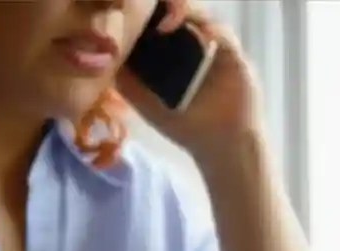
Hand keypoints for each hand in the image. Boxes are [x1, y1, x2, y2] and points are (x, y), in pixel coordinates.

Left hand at [117, 0, 265, 162]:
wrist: (221, 147)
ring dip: (185, 12)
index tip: (134, 15)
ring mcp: (215, 47)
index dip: (149, 15)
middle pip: (181, 12)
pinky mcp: (233, 56)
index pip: (160, 21)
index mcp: (172, 52)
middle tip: (149, 10)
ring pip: (201, 17)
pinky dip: (212, 31)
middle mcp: (194, 44)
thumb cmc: (186, 126)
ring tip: (167, 23)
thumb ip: (128, 84)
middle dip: (168, 7)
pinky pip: (224, 35)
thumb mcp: (148, 106)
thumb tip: (106, 62)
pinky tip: (200, 34)